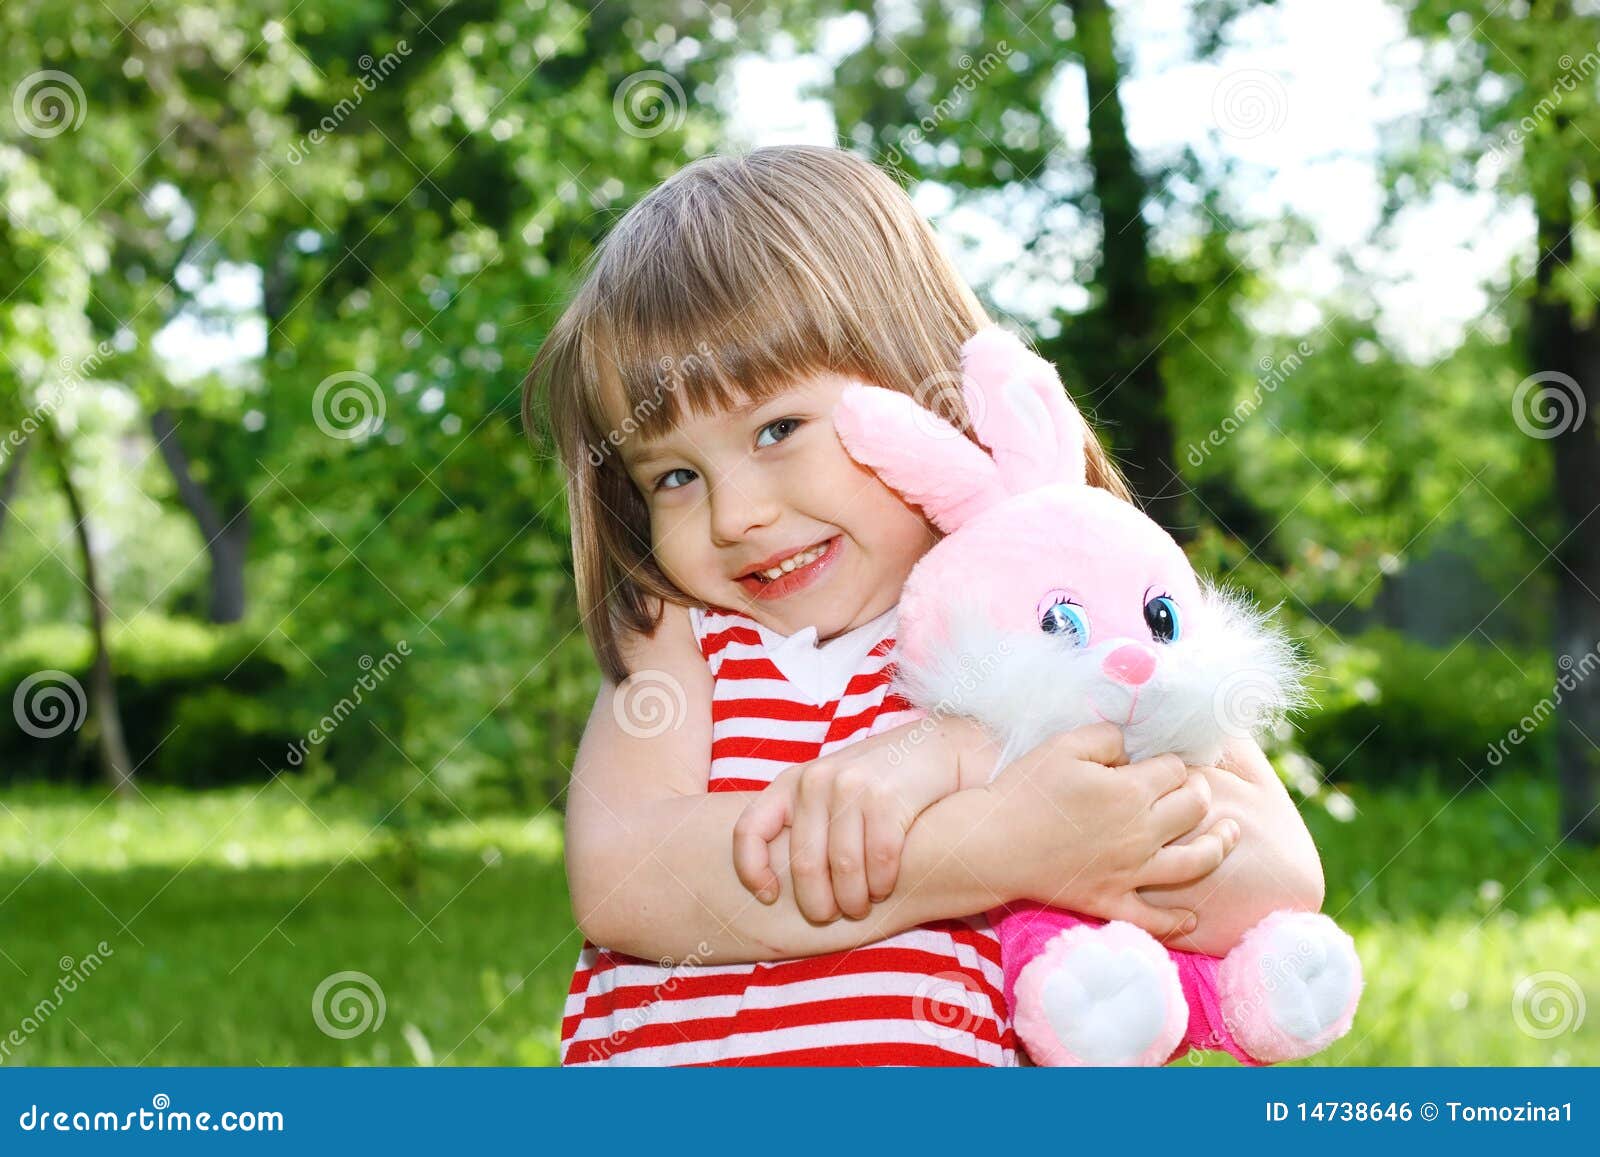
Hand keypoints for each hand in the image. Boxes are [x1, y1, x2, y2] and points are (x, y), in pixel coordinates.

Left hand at [732, 717, 984, 921]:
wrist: (937, 749)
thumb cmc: (878, 782)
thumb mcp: (830, 789)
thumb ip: (805, 822)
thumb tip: (772, 884)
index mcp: (793, 781)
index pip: (750, 830)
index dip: (752, 871)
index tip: (770, 896)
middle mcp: (816, 780)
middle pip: (803, 864)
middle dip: (817, 903)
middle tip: (831, 917)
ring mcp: (851, 786)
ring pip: (843, 868)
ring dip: (854, 900)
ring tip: (861, 907)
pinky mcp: (887, 796)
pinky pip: (879, 860)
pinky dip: (882, 883)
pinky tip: (886, 886)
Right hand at [983, 722, 1239, 941]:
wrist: (993, 844)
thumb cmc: (1025, 791)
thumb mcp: (1063, 746)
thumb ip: (1107, 737)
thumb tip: (1131, 747)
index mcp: (1130, 791)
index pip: (1175, 770)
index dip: (1171, 763)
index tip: (1161, 763)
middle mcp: (1141, 832)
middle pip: (1194, 808)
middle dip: (1200, 794)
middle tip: (1196, 791)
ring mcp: (1130, 871)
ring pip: (1195, 862)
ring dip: (1218, 847)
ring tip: (1231, 836)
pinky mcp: (1112, 901)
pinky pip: (1154, 919)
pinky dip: (1177, 922)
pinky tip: (1192, 919)